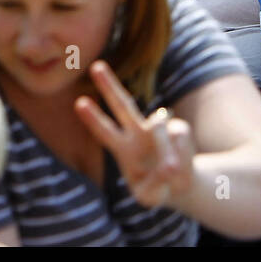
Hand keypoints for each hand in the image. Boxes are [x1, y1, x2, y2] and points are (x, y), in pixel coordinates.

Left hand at [75, 60, 195, 209]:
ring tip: (170, 168)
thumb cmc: (156, 188)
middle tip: (96, 66)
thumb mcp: (150, 195)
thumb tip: (171, 162)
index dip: (93, 119)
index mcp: (123, 148)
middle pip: (122, 105)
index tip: (79, 102)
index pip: (105, 132)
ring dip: (164, 145)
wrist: (178, 184)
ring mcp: (159, 129)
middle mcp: (138, 132)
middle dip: (109, 86)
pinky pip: (179, 140)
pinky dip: (181, 157)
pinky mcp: (179, 130)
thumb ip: (156, 182)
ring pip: (159, 121)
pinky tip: (180, 168)